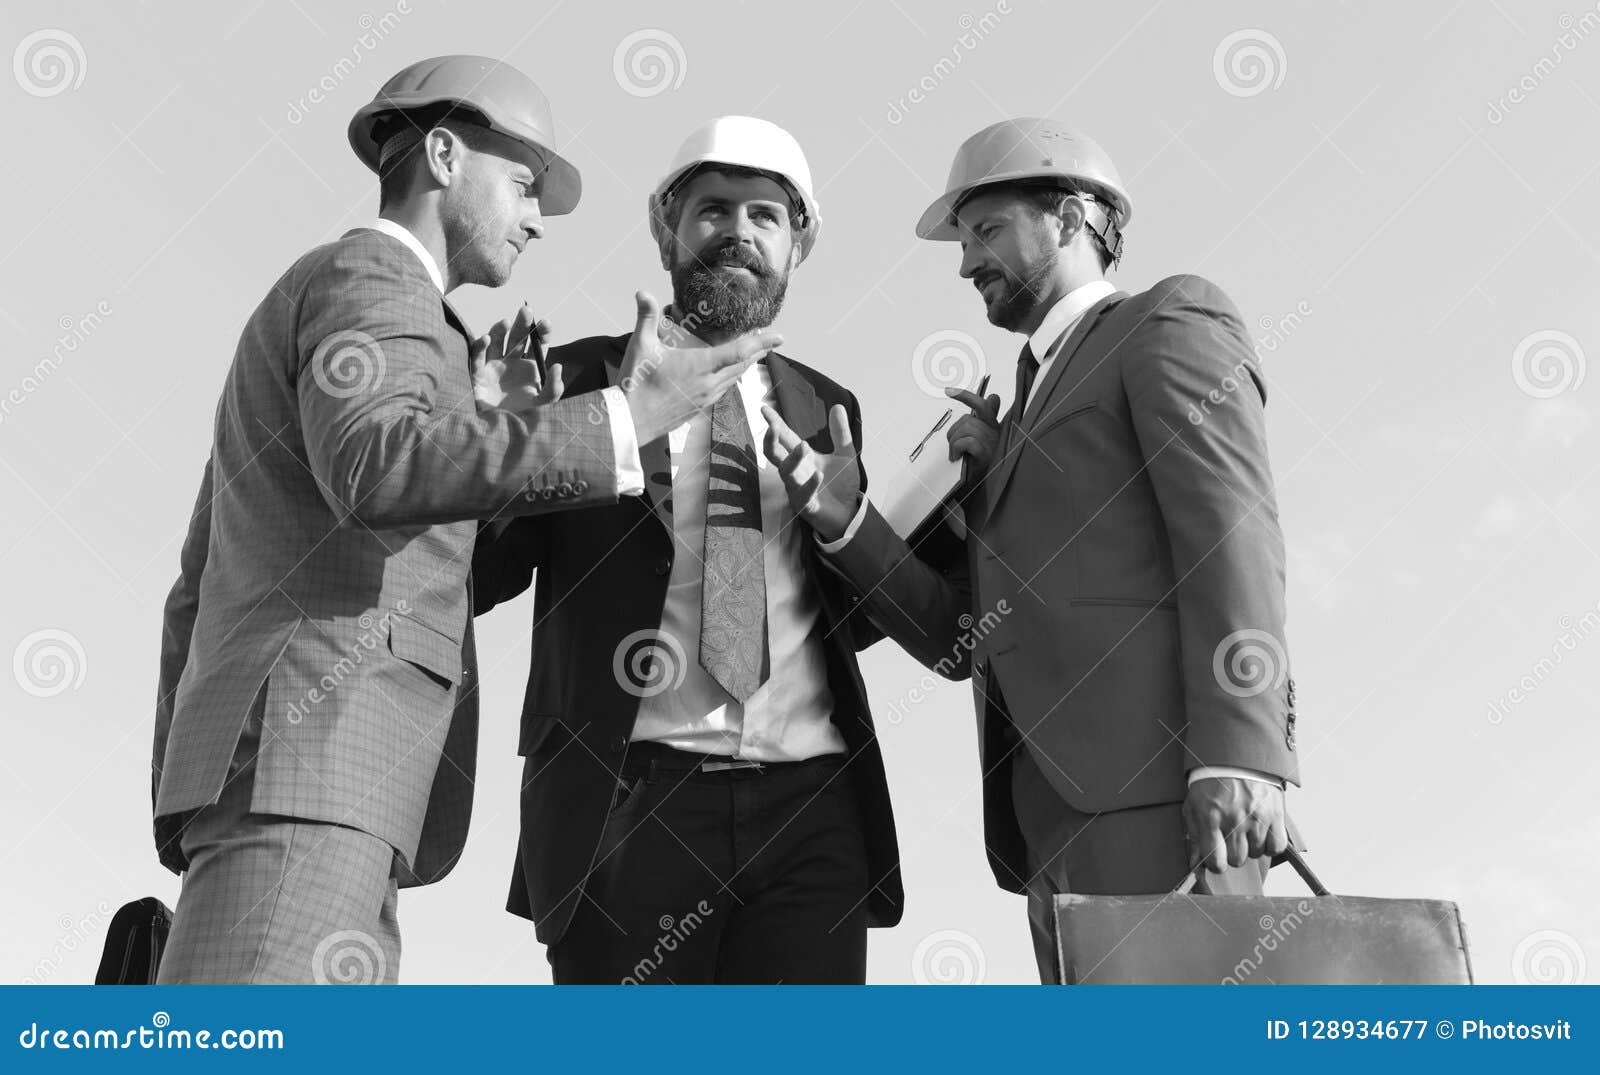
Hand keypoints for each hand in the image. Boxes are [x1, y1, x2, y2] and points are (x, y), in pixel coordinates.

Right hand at [471, 304, 562, 412]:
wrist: (497, 433)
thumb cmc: (521, 418)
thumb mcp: (542, 405)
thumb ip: (554, 389)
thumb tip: (557, 365)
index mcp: (530, 367)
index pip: (537, 344)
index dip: (542, 332)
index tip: (546, 323)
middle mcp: (512, 363)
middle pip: (518, 337)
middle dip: (522, 323)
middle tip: (527, 309)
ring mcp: (494, 365)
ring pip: (496, 341)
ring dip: (500, 329)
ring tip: (506, 321)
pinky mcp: (478, 373)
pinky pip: (477, 355)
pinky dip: (480, 344)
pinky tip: (486, 338)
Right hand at [619, 291, 781, 443]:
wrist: (630, 421)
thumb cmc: (636, 384)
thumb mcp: (640, 345)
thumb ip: (646, 316)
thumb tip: (643, 292)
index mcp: (700, 365)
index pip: (740, 351)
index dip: (762, 341)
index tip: (780, 336)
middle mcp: (709, 383)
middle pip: (742, 365)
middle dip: (758, 351)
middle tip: (769, 340)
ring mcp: (705, 398)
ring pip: (734, 379)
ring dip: (746, 365)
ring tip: (753, 355)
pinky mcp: (698, 409)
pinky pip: (723, 391)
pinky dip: (731, 379)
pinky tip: (728, 377)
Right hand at [762, 403, 860, 542]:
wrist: (849, 512)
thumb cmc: (841, 484)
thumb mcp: (845, 454)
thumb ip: (840, 432)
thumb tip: (838, 406)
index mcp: (803, 457)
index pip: (785, 437)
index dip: (775, 422)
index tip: (764, 408)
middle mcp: (796, 471)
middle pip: (775, 454)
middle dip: (771, 441)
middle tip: (774, 427)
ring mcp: (798, 487)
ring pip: (786, 472)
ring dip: (794, 459)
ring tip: (805, 446)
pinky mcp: (806, 505)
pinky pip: (804, 494)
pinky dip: (810, 484)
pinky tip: (818, 475)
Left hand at [944, 386, 1001, 476]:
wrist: (983, 489)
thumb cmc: (980, 466)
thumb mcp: (979, 443)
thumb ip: (978, 423)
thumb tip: (992, 397)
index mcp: (995, 427)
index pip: (986, 404)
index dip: (967, 396)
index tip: (948, 391)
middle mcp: (997, 432)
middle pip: (969, 418)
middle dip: (955, 431)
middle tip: (954, 444)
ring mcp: (993, 443)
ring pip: (966, 428)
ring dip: (955, 443)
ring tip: (957, 455)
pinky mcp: (988, 454)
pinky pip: (968, 442)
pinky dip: (958, 449)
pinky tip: (958, 458)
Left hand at [1183, 776, 1288, 872]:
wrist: (1235, 757)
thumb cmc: (1211, 783)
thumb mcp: (1194, 806)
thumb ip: (1195, 836)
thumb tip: (1195, 864)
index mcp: (1210, 818)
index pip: (1216, 861)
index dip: (1216, 864)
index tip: (1216, 858)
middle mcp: (1234, 820)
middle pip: (1237, 860)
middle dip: (1232, 852)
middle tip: (1230, 836)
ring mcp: (1256, 817)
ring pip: (1256, 853)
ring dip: (1250, 845)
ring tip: (1245, 827)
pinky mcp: (1275, 813)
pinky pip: (1276, 846)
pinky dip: (1269, 844)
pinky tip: (1261, 833)